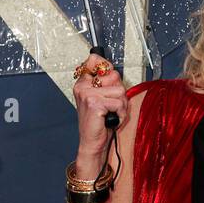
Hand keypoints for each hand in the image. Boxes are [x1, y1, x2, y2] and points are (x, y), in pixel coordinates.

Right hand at [73, 51, 127, 175]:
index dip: (108, 68)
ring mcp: (87, 93)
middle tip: (112, 105)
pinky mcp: (94, 103)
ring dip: (121, 105)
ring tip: (112, 113)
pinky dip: (120, 113)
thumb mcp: (104, 98)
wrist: (93, 143)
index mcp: (83, 82)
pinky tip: (111, 119)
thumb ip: (107, 83)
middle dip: (119, 93)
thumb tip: (113, 70)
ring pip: (120, 90)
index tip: (109, 82)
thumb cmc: (100, 122)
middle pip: (114, 76)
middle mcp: (82, 86)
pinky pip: (119, 102)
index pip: (95, 59)